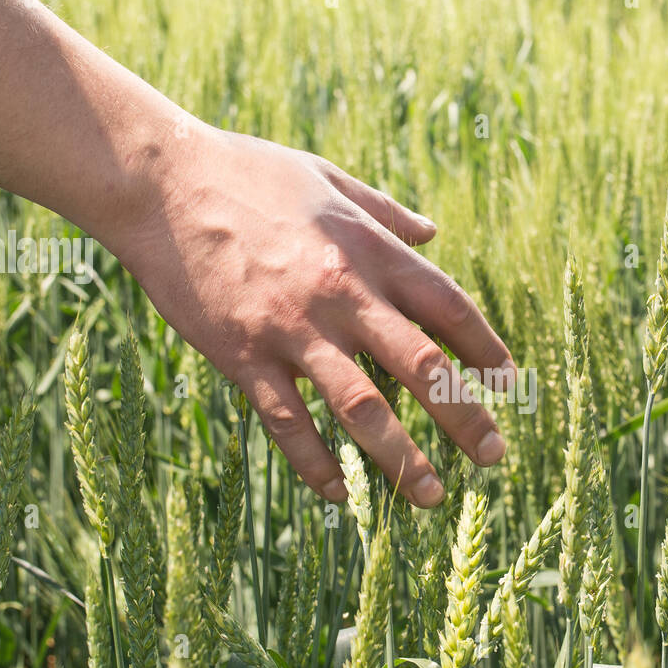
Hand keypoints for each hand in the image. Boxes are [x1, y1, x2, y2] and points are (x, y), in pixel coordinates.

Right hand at [114, 121, 513, 507]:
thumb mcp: (328, 178)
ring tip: (429, 495)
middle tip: (493, 457)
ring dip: (401, 457)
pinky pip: (288, 423)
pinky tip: (338, 494)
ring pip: (362, 407)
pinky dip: (315, 463)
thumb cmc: (247, 172)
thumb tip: (433, 233)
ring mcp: (291, 329)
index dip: (485, 349)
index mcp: (368, 249)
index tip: (508, 383)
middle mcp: (341, 293)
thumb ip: (385, 212)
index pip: (448, 308)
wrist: (160, 181)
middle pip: (422, 366)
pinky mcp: (242, 356)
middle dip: (464, 417)